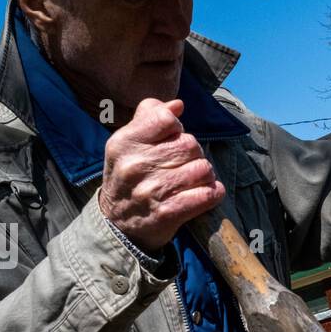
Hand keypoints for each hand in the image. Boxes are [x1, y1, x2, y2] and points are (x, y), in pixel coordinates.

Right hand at [98, 98, 225, 253]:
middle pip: (189, 144)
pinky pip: (206, 195)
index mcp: (123, 143)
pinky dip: (213, 193)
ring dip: (205, 174)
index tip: (172, 139)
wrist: (118, 226)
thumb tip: (177, 105)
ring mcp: (151, 191)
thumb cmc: (128, 178)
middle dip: (194, 153)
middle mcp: (135, 166)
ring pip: (202, 168)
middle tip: (186, 164)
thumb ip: (149, 118)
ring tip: (195, 180)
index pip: (165, 118)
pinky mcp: (168, 214)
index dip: (176, 127)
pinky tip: (206, 193)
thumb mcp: (127, 145)